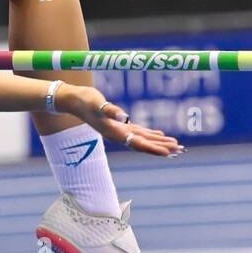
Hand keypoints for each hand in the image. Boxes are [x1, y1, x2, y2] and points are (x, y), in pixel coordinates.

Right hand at [57, 83, 184, 157]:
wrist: (71, 100)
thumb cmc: (84, 100)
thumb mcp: (97, 102)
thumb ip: (110, 110)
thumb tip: (124, 116)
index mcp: (114, 132)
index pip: (138, 143)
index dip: (154, 147)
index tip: (168, 152)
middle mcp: (118, 134)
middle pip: (144, 144)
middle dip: (162, 148)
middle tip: (180, 151)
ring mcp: (118, 130)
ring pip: (143, 139)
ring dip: (159, 143)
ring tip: (175, 147)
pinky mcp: (118, 124)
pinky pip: (138, 132)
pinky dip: (150, 134)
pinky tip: (159, 134)